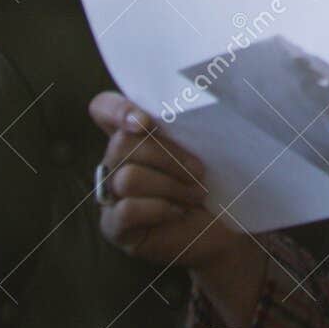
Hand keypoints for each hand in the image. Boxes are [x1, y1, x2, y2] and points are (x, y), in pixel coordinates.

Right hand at [87, 91, 248, 274]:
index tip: (145, 122)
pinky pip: (127, 209)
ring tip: (196, 195)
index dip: (116, 110)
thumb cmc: (217, 180)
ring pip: (128, 178)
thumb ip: (188, 123)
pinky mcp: (114, 226)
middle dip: (168, 156)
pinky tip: (177, 213)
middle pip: (121, 144)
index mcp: (133, 133)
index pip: (103, 108)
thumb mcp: (205, 146)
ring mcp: (111, 194)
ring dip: (170, 186)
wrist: (226, 226)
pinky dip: (158, 209)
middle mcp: (115, 161)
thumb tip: (191, 101)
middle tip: (201, 171)